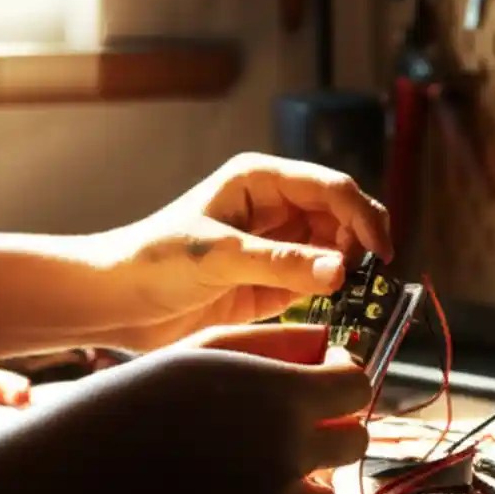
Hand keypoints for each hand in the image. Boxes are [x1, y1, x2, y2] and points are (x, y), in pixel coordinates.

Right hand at [60, 323, 368, 493]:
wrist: (92, 462)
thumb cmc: (144, 392)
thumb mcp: (211, 348)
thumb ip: (277, 343)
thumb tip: (325, 344)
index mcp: (282, 391)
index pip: (357, 385)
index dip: (343, 374)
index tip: (321, 371)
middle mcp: (290, 444)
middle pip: (355, 434)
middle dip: (337, 418)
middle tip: (302, 408)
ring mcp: (276, 489)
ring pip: (337, 478)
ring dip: (322, 460)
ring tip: (280, 442)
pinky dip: (299, 493)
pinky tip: (264, 471)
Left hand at [98, 153, 392, 349]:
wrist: (116, 302)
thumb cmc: (152, 261)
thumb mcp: (218, 257)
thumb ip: (281, 264)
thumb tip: (341, 270)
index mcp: (261, 181)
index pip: (330, 189)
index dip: (362, 217)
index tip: (379, 254)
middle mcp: (275, 209)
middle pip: (341, 218)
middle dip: (360, 245)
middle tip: (368, 282)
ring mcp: (276, 247)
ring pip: (335, 253)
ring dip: (349, 274)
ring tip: (353, 300)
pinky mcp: (273, 284)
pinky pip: (317, 285)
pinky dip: (333, 298)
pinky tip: (337, 312)